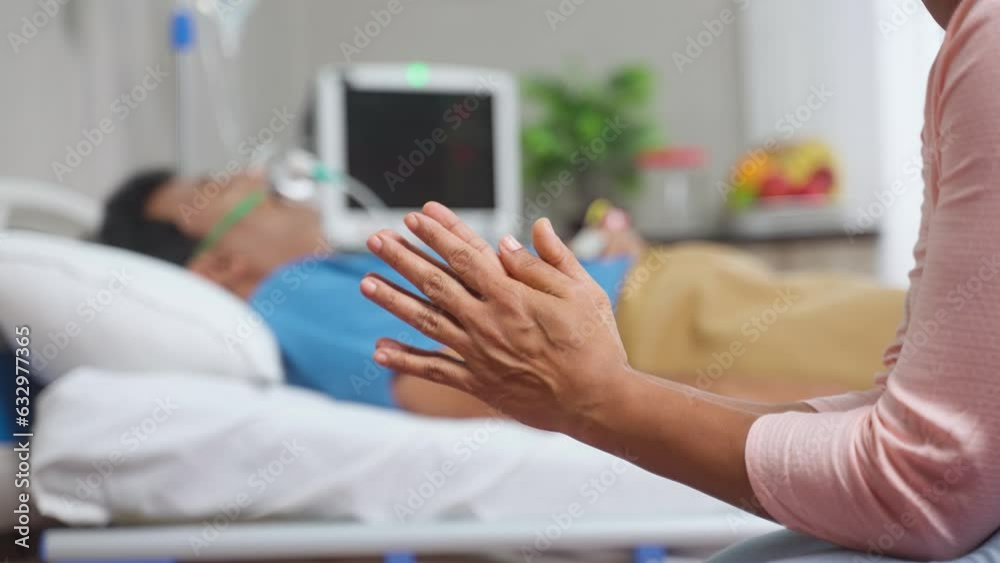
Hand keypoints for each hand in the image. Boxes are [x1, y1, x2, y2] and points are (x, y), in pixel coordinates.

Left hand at [361, 202, 630, 433]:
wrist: (596, 402)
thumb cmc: (595, 343)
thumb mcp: (584, 292)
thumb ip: (550, 261)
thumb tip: (519, 234)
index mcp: (513, 294)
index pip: (466, 255)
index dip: (437, 233)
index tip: (414, 217)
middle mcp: (488, 320)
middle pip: (435, 282)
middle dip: (403, 258)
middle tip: (375, 239)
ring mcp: (479, 353)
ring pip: (426, 321)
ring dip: (393, 300)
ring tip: (365, 283)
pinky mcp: (478, 382)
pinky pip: (434, 370)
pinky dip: (406, 360)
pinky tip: (379, 350)